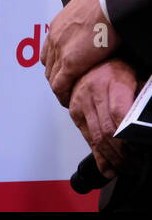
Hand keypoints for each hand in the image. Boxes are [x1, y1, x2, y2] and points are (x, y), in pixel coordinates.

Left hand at [43, 0, 119, 105]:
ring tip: (67, 95)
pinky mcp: (70, 63)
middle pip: (48, 64)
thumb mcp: (87, 10)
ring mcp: (60, 51)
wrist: (108, 5)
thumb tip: (92, 21)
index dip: (55, 63)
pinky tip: (68, 100)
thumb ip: (83, 20)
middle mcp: (54, 38)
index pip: (50, 50)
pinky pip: (60, 84)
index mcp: (58, 25)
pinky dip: (62, 94)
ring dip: (58, 86)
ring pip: (52, 76)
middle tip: (64, 86)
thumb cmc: (105, 4)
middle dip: (55, 76)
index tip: (61, 71)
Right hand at [67, 57, 137, 177]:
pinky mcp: (74, 112)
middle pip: (107, 131)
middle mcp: (91, 93)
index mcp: (111, 81)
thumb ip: (141, 97)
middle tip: (137, 165)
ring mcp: (80, 103)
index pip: (118, 115)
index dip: (130, 138)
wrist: (89, 51)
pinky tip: (109, 169)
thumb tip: (147, 119)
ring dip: (113, 158)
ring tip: (127, 168)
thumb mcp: (137, 76)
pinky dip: (98, 156)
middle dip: (124, 154)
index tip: (141, 150)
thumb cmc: (118, 65)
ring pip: (96, 138)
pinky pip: (86, 138)